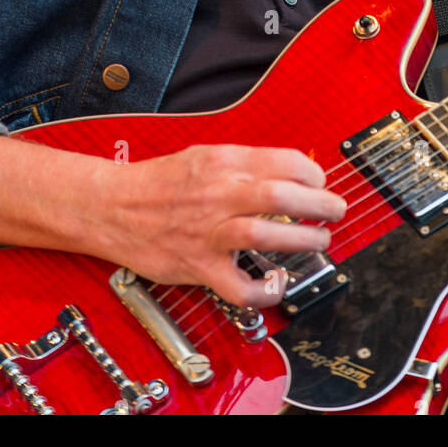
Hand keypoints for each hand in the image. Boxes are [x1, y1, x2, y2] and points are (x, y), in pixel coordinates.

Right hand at [104, 144, 346, 307]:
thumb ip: (243, 164)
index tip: (319, 183)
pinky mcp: (199, 266)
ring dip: (303, 240)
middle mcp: (219, 194)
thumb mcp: (204, 155)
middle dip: (320, 205)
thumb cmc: (158, 183)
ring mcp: (209, 232)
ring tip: (318, 241)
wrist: (112, 207)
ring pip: (266, 235)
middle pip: (282, 196)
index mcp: (223, 162)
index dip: (313, 174)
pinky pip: (238, 287)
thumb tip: (288, 172)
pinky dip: (263, 291)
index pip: (284, 161)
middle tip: (335, 211)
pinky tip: (277, 285)